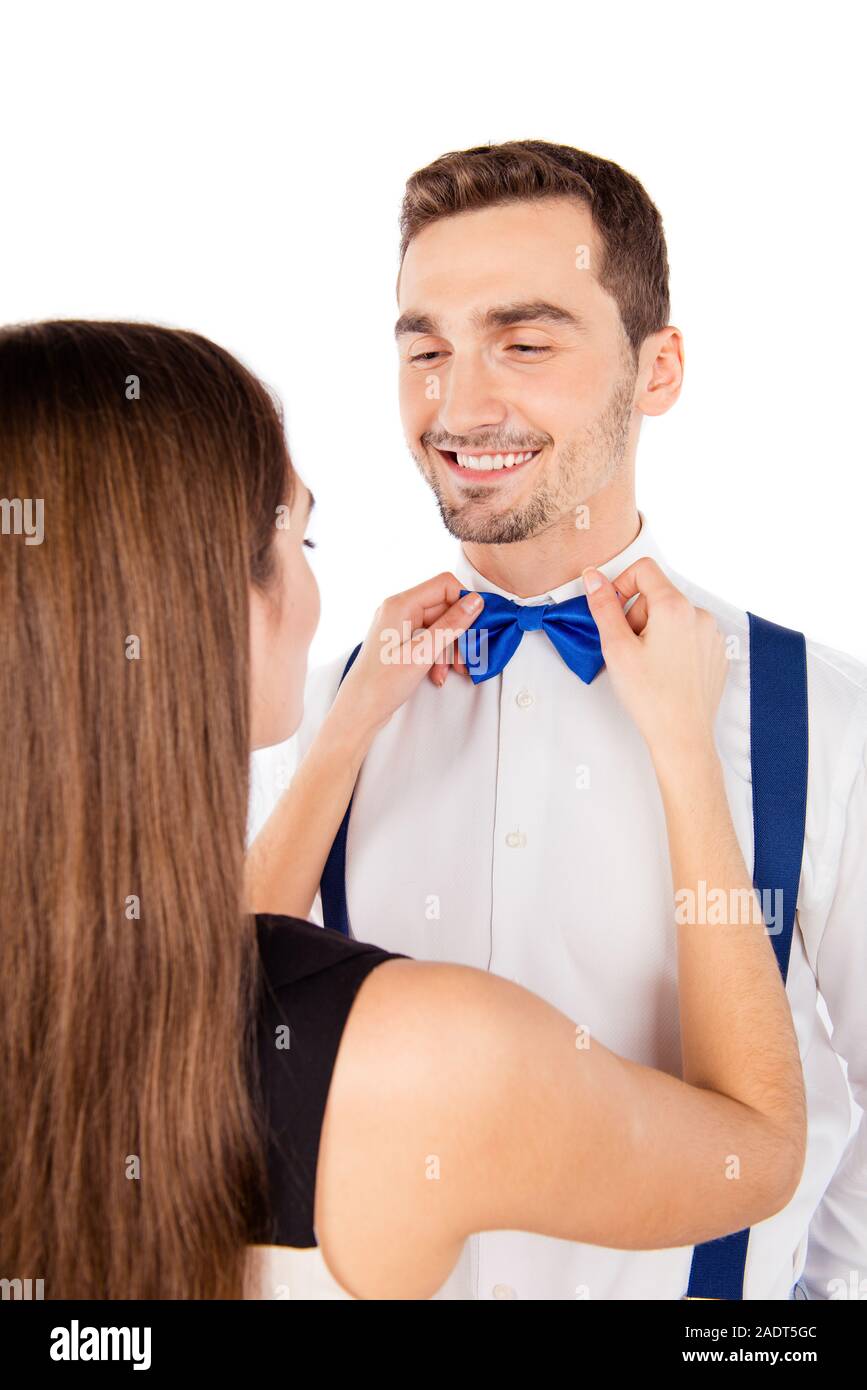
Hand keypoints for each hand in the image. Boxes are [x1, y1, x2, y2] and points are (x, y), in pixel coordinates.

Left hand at [329, 572, 483, 739]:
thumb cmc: (381, 684)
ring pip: (440, 625)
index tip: (477, 624)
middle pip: (444, 607)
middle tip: (467, 656)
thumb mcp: (423, 653)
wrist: (360, 709)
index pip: (444, 585)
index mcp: (400, 605)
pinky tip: (439, 674)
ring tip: (454, 670)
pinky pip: (430, 638)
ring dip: (451, 647)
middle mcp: (399, 610)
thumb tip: (474, 602)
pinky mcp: (402, 641)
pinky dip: (439, 655)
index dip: (464, 602)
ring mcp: (399, 625)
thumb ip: (451, 624)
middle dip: (459, 632)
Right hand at [582, 558, 727, 768]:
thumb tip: (593, 577)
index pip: (644, 569)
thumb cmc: (650, 697)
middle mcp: (699, 615)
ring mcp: (711, 634)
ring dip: (655, 631)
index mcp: (675, 607)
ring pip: (673, 616)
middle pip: (658, 595)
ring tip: (647, 665)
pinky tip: (665, 672)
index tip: (613, 612)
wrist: (682, 736)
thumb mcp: (616, 647)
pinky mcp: (716, 653)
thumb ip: (603, 606)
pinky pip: (689, 634)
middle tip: (629, 650)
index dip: (621, 585)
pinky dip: (673, 645)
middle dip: (637, 616)